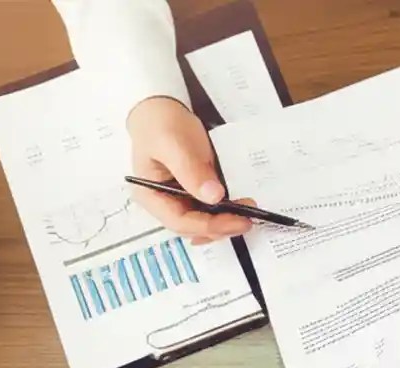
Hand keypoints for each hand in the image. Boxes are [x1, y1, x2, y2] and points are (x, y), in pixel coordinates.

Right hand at [127, 97, 252, 242]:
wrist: (160, 109)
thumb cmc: (160, 124)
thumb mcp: (173, 143)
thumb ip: (191, 170)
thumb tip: (214, 196)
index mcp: (150, 196)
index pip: (180, 222)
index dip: (209, 225)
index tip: (236, 219)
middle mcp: (163, 203)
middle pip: (192, 226)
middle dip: (220, 226)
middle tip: (248, 219)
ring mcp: (177, 200)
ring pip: (201, 222)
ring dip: (224, 222)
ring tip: (248, 212)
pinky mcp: (190, 193)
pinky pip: (207, 209)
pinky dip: (223, 212)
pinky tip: (238, 207)